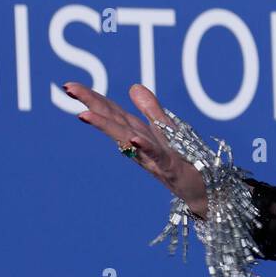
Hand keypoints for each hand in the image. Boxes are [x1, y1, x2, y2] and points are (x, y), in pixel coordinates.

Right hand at [62, 81, 207, 217]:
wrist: (206, 191)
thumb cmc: (186, 160)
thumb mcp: (167, 129)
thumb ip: (151, 109)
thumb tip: (133, 86)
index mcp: (139, 133)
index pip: (112, 112)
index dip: (92, 97)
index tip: (69, 85)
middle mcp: (140, 145)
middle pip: (114, 121)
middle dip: (92, 104)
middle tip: (68, 88)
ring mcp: (153, 157)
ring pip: (127, 139)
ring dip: (107, 126)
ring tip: (84, 113)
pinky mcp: (171, 168)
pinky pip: (157, 156)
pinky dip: (145, 147)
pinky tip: (133, 138)